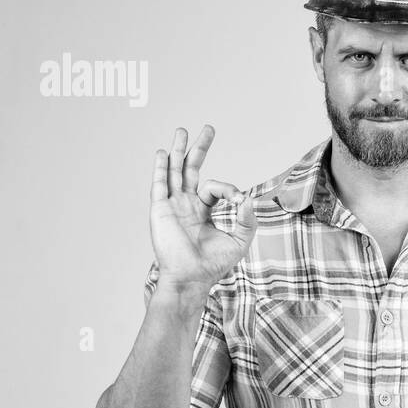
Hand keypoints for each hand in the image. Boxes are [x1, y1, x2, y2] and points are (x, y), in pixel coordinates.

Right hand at [149, 125, 256, 291]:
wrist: (191, 278)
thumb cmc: (213, 265)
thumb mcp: (239, 240)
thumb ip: (247, 219)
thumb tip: (247, 198)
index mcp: (202, 211)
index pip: (215, 187)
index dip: (228, 189)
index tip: (238, 201)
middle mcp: (185, 205)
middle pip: (192, 169)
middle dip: (200, 148)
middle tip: (208, 128)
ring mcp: (172, 205)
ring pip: (175, 171)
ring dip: (179, 150)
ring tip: (182, 130)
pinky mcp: (160, 210)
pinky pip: (159, 184)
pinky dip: (161, 168)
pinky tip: (163, 152)